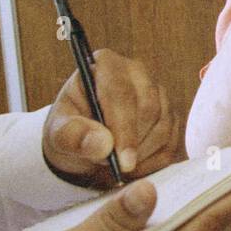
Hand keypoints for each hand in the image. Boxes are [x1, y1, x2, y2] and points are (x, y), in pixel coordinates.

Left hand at [43, 50, 179, 187]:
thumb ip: (73, 136)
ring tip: (117, 165)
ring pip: (163, 126)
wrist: (86, 142)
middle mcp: (137, 72)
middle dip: (131, 144)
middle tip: (112, 165)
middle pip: (148, 108)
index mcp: (106, 65)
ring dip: (141, 155)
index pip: (121, 92)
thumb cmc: (70, 131)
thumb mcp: (58, 134)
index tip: (122, 161)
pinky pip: (172, 142)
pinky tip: (133, 166)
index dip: (123, 128)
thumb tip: (102, 143)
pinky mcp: (170, 115)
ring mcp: (158, 93)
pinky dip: (153, 161)